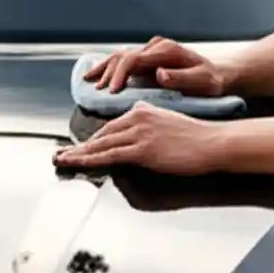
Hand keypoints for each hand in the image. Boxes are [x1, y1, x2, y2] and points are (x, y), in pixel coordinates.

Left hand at [53, 102, 226, 175]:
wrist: (212, 142)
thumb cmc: (196, 137)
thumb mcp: (168, 121)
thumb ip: (149, 125)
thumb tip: (137, 136)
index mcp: (142, 109)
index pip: (111, 126)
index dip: (93, 139)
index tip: (80, 146)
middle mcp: (136, 117)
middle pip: (101, 134)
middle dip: (80, 146)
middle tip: (61, 153)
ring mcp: (138, 133)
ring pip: (100, 144)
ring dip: (78, 153)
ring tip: (61, 160)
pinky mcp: (142, 149)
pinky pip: (109, 155)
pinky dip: (90, 159)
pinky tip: (78, 162)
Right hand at [85, 36, 228, 94]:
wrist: (219, 74)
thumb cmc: (213, 81)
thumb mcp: (203, 81)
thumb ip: (181, 78)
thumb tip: (160, 74)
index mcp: (166, 51)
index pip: (134, 59)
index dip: (120, 74)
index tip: (112, 91)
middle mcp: (157, 47)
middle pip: (123, 56)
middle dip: (107, 72)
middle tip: (98, 90)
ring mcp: (152, 51)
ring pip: (120, 56)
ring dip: (104, 69)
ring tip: (90, 82)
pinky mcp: (149, 59)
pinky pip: (125, 61)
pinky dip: (109, 68)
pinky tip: (97, 75)